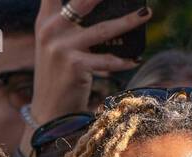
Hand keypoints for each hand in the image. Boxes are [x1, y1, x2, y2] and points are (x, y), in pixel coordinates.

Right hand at [29, 0, 151, 133]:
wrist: (48, 112)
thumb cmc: (58, 75)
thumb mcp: (56, 44)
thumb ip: (69, 22)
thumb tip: (108, 9)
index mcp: (46, 20)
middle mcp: (51, 30)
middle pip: (84, 0)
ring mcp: (62, 48)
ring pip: (104, 29)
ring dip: (128, 21)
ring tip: (146, 13)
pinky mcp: (75, 66)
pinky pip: (107, 60)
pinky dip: (123, 60)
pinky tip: (134, 59)